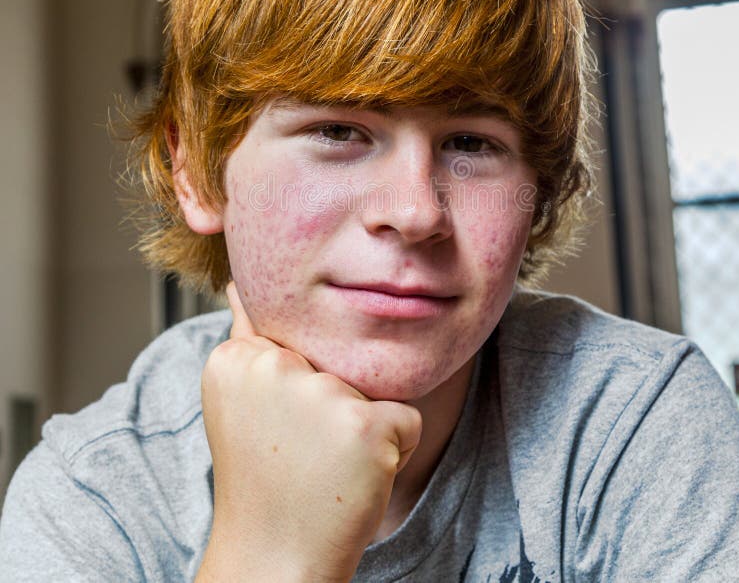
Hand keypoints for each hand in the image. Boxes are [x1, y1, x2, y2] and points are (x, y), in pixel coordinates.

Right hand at [195, 281, 421, 582]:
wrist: (274, 559)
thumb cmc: (264, 479)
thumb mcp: (242, 399)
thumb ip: (249, 336)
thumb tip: (240, 283)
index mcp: (235, 357)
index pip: (299, 346)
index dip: (296, 393)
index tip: (273, 434)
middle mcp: (274, 367)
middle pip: (338, 363)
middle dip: (331, 405)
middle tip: (299, 452)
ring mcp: (321, 395)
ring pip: (373, 389)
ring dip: (361, 427)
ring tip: (323, 466)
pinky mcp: (366, 425)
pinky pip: (404, 419)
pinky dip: (392, 450)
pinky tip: (354, 476)